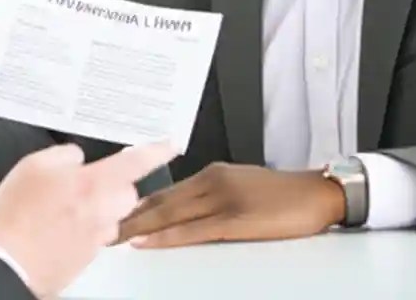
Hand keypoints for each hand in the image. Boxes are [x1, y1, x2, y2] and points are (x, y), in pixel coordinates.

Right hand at [0, 142, 176, 298]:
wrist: (5, 262)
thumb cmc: (18, 212)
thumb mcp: (33, 165)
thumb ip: (64, 157)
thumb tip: (77, 160)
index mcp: (95, 184)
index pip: (136, 162)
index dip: (157, 151)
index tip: (172, 144)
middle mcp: (104, 212)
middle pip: (127, 194)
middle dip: (115, 186)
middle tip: (86, 182)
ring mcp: (97, 239)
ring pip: (111, 217)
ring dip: (98, 209)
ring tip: (62, 209)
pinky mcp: (87, 259)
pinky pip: (94, 236)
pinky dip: (82, 230)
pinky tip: (55, 229)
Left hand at [116, 162, 345, 248]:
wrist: (318, 194)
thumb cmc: (284, 196)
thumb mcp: (242, 187)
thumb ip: (211, 195)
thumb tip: (182, 211)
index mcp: (212, 173)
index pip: (165, 191)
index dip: (135, 203)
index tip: (110, 212)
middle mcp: (212, 181)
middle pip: (160, 201)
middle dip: (126, 215)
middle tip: (98, 226)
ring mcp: (222, 199)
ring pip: (169, 214)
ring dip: (136, 227)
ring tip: (110, 237)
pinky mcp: (234, 219)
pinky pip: (191, 230)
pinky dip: (164, 236)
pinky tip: (145, 242)